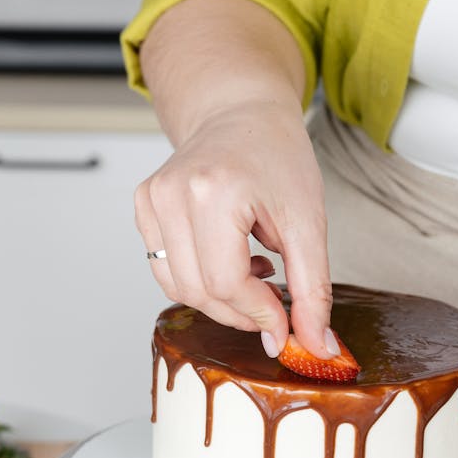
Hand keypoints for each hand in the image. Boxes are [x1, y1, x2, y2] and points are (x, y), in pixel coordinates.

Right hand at [134, 98, 335, 358]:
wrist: (241, 112)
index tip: (286, 327)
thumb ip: (311, 288)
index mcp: (213, 190)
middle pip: (199, 291)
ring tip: (254, 273)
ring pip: (178, 287)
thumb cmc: (277, 154)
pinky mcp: (143, 206)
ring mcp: (151, 200)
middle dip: (241, 312)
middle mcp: (172, 194)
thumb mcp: (308, 220)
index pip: (226, 282)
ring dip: (220, 299)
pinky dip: (199, 279)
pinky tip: (228, 258)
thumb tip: (314, 345)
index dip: (259, 314)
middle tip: (274, 306)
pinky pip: (165, 269)